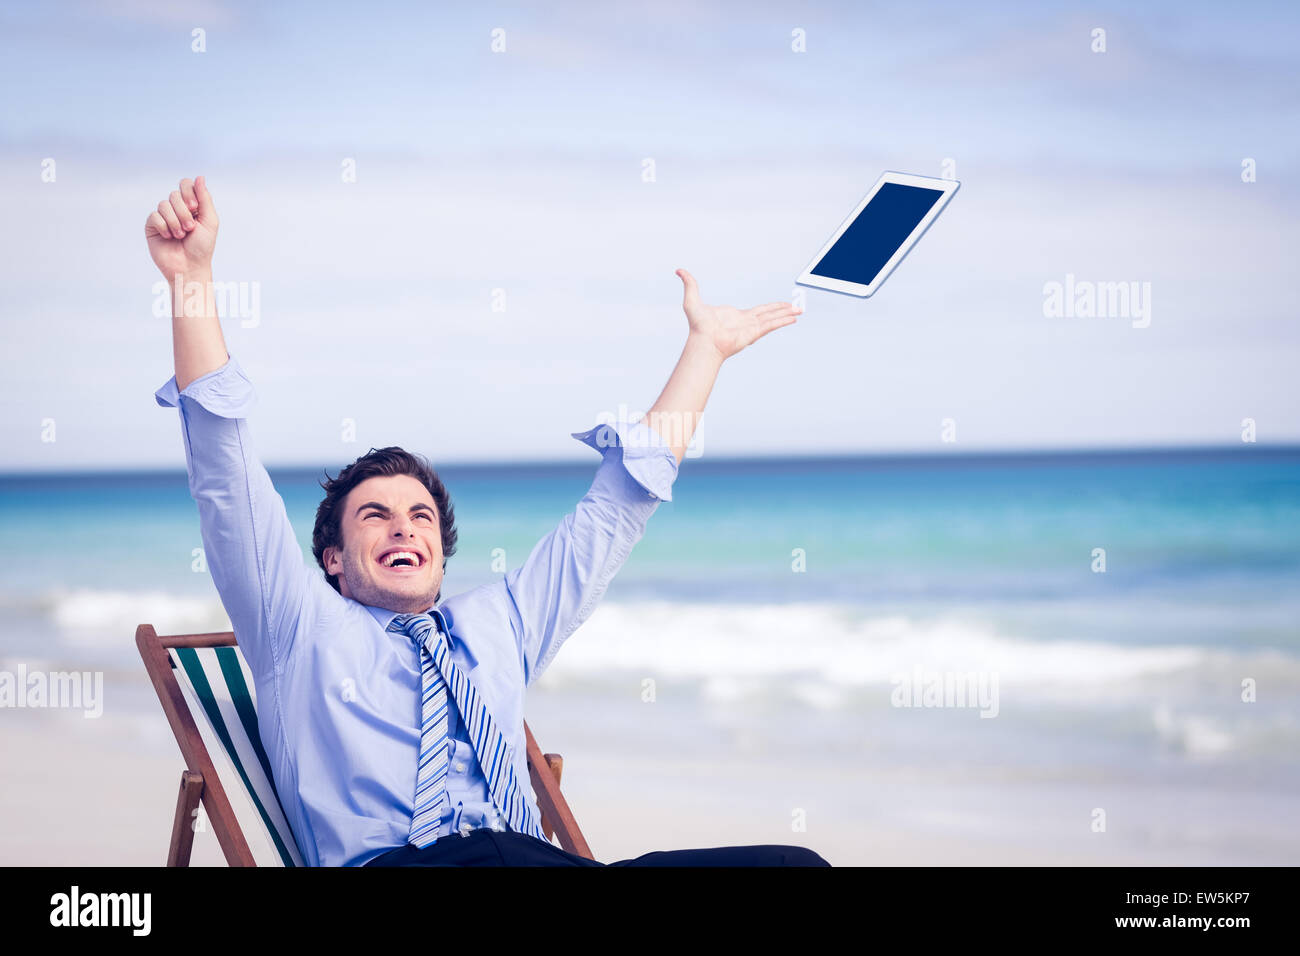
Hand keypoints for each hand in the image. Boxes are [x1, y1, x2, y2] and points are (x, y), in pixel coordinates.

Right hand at [145, 175, 218, 279]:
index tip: (195, 208)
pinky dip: (164, 227)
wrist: (190, 266)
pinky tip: (169, 237)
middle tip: (190, 229)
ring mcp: (163, 217)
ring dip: (175, 222)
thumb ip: (205, 198)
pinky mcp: (152, 226)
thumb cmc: (202, 246)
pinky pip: (154, 216)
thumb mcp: (209, 221)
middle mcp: (177, 209)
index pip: (185, 184)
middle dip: (184, 213)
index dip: (188, 192)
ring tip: (181, 236)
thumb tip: (200, 177)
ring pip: (164, 204)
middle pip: (174, 194)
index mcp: (191, 206)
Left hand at [675, 268, 800, 360]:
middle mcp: (746, 322)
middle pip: (769, 313)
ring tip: (800, 311)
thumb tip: (679, 270)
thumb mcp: (692, 300)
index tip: (779, 306)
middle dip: (783, 309)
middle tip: (796, 306)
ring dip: (786, 314)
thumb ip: (689, 284)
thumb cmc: (697, 326)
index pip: (758, 310)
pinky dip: (782, 321)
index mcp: (737, 316)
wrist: (702, 341)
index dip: (770, 308)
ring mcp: (751, 327)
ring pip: (773, 318)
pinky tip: (793, 318)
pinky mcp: (753, 332)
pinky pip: (771, 325)